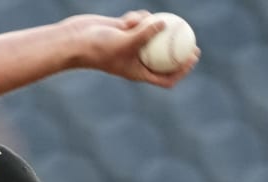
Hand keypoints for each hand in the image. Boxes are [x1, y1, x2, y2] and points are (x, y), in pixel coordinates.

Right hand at [64, 11, 199, 86]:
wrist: (76, 40)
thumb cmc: (98, 47)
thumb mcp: (125, 41)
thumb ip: (145, 33)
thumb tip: (165, 23)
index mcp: (138, 72)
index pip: (165, 78)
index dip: (181, 71)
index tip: (192, 58)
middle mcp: (136, 60)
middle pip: (164, 58)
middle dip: (179, 49)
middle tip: (192, 38)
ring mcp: (130, 45)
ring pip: (151, 34)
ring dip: (150, 26)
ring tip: (141, 22)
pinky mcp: (124, 31)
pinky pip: (139, 22)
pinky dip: (137, 18)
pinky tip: (129, 17)